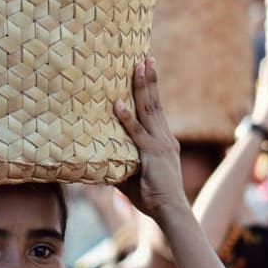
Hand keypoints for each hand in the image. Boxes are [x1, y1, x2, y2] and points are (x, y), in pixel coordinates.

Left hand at [114, 57, 184, 220]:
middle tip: (146, 57)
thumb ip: (118, 165)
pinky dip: (126, 118)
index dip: (151, 90)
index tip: (148, 70)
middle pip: (154, 103)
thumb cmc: (152, 197)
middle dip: (149, 79)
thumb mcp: (132, 176)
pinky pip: (136, 132)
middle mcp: (164, 137)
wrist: (170, 210)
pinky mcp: (152, 153)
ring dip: (142, 86)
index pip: (156, 110)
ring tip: (139, 65)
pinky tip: (117, 104)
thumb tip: (97, 163)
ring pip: (149, 109)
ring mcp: (160, 143)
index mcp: (163, 140)